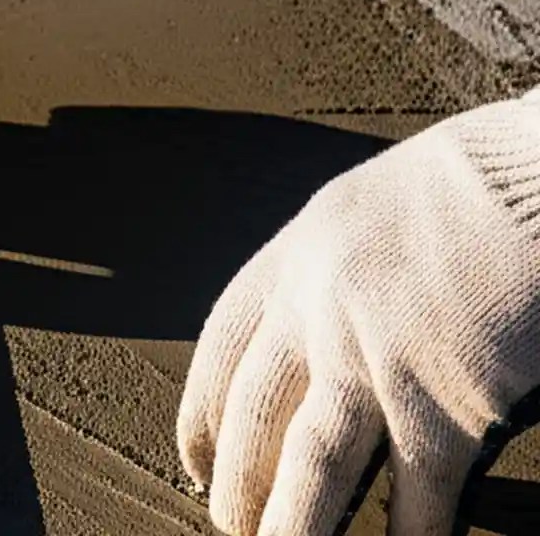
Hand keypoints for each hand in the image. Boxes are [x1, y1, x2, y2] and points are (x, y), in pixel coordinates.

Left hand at [178, 91, 539, 534]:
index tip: (196, 459)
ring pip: (310, 468)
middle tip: (233, 526)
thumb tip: (319, 332)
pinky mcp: (443, 400)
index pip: (223, 348)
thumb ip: (338, 271)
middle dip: (238, 484)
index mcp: (300, 254)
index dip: (202, 413)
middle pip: (253, 418)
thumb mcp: (375, 209)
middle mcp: (318, 305)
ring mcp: (374, 355)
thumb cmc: (486, 183)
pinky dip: (408, 534)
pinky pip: (414, 492)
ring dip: (289, 528)